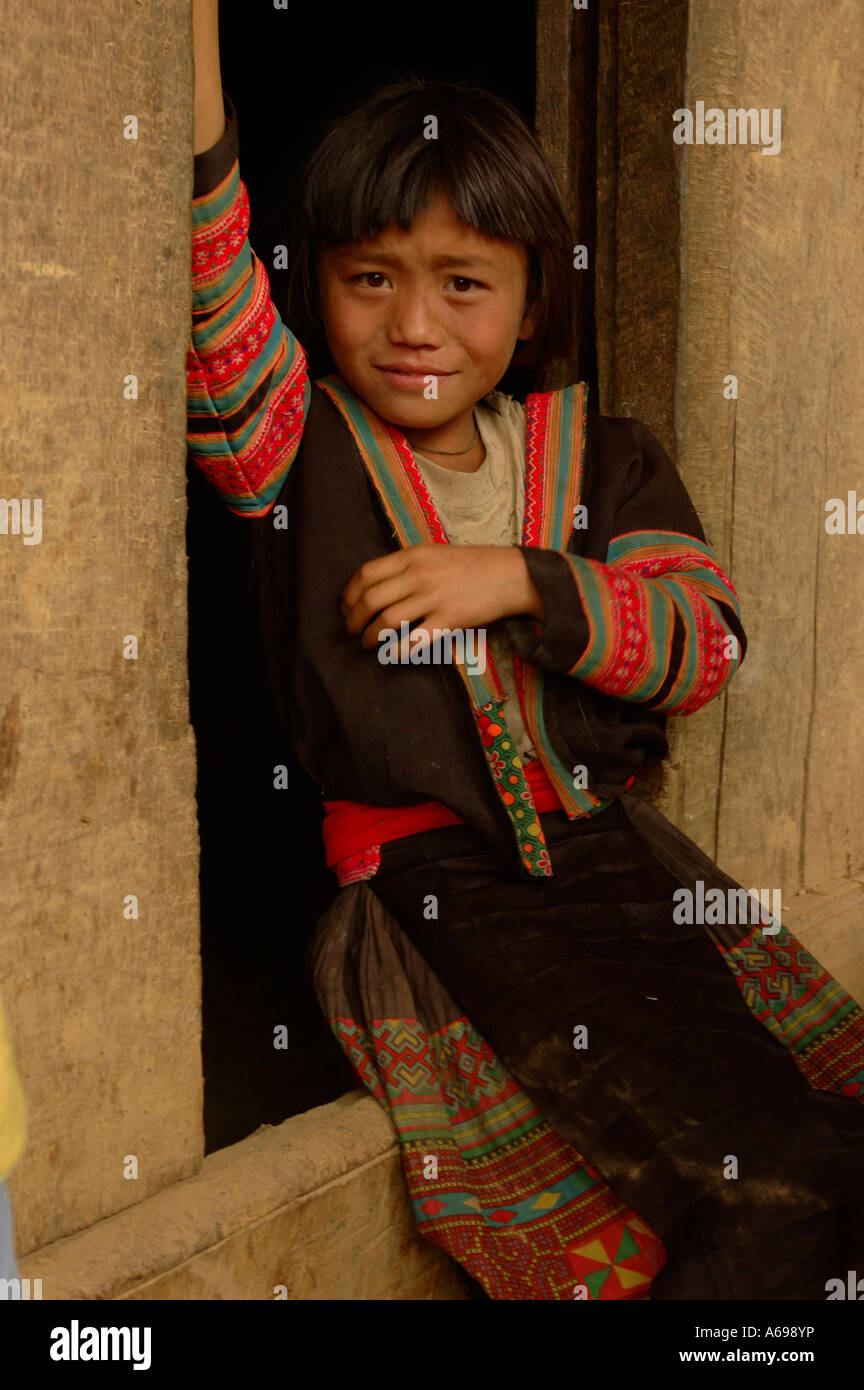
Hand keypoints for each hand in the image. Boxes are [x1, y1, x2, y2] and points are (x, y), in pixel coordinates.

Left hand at [341, 544, 544, 653]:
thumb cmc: (472, 565)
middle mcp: (420, 574)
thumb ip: (406, 566)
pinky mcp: (450, 620)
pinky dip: (395, 651)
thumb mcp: (435, 553)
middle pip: (371, 600)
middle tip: (351, 631)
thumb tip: (374, 588)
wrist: (512, 575)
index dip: (349, 595)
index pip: (366, 574)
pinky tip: (390, 654)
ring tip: (367, 644)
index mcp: (413, 555)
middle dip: (353, 620)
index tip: (346, 608)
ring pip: (387, 622)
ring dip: (370, 637)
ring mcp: (435, 597)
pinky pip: (413, 640)